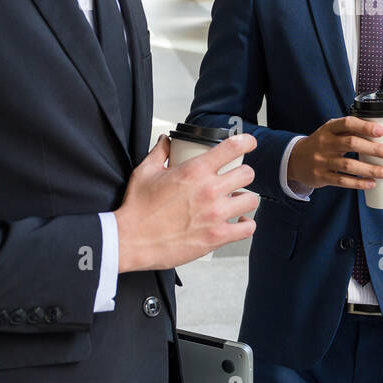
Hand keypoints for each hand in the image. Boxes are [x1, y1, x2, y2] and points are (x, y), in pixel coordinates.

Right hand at [114, 133, 259, 271]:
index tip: (248, 143)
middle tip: (235, 180)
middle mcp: (209, 190)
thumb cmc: (137, 209)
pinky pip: (247, 228)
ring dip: (245, 199)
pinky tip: (239, 222)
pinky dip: (246, 224)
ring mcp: (216, 214)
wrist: (130, 240)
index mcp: (194, 170)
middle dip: (242, 175)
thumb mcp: (145, 172)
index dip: (246, 142)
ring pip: (251, 200)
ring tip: (236, 202)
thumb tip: (165, 141)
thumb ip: (159, 153)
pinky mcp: (217, 236)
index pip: (232, 148)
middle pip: (247, 174)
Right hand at [287, 116, 382, 190]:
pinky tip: (371, 183)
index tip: (381, 131)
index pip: (347, 123)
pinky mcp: (321, 176)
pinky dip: (358, 183)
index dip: (364, 126)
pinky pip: (342, 181)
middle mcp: (325, 143)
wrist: (294, 159)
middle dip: (373, 149)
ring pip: (348, 165)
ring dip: (370, 169)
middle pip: (351, 143)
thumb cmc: (320, 144)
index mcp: (328, 129)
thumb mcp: (329, 132)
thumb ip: (349, 131)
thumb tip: (380, 133)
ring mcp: (322, 160)